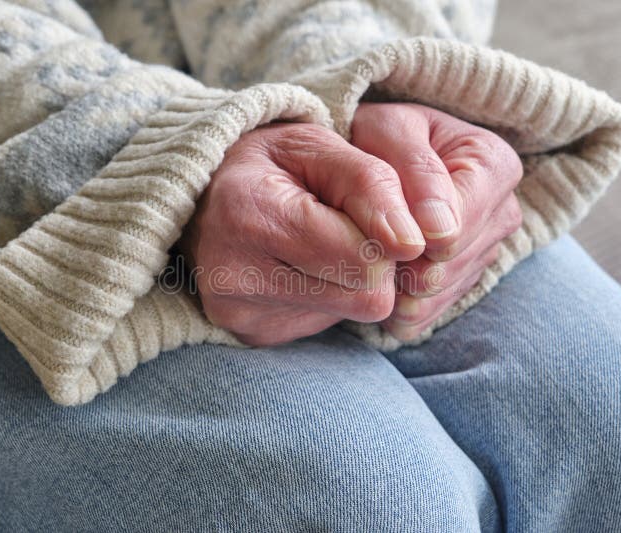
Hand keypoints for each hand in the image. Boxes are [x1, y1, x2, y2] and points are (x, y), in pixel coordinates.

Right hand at [179, 123, 427, 344]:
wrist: (205, 197)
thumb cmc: (270, 163)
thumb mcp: (320, 146)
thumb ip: (373, 185)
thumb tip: (414, 244)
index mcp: (251, 214)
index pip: (365, 256)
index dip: (386, 231)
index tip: (366, 206)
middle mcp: (235, 274)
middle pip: (366, 294)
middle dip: (375, 258)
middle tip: (342, 223)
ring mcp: (240, 312)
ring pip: (354, 312)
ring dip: (355, 277)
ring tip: (320, 242)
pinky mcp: (251, 334)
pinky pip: (328, 324)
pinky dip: (330, 294)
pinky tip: (302, 265)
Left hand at [351, 103, 523, 339]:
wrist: (374, 156)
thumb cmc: (380, 137)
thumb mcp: (390, 131)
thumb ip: (417, 172)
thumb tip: (441, 233)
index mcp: (495, 166)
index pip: (457, 225)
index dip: (413, 233)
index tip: (382, 227)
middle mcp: (501, 212)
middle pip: (449, 264)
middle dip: (401, 259)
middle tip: (363, 242)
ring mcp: (485, 251)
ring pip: (438, 293)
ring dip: (396, 285)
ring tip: (366, 258)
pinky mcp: (462, 282)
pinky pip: (429, 314)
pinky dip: (396, 307)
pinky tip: (376, 283)